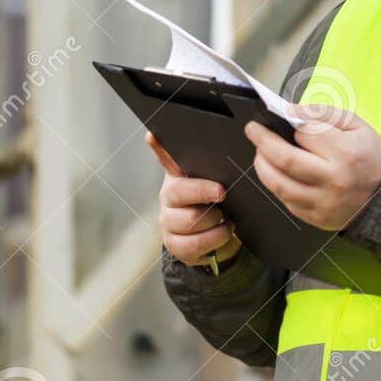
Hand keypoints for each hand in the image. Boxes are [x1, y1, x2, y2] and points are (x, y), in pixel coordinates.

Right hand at [149, 130, 241, 270]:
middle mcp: (168, 196)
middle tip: (223, 193)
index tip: (153, 136)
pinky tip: (224, 231)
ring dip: (214, 220)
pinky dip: (214, 238)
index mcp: (178, 176)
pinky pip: (192, 244)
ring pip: (188, 220)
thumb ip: (215, 166)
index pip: (165, 157)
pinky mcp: (173, 244)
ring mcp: (167, 221)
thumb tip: (218, 145)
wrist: (218, 238)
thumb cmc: (218, 205)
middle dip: (203, 192)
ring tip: (227, 218)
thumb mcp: (220, 183)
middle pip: (178, 191)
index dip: (159, 148)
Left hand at [244, 104, 380, 230]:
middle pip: (285, 160)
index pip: (305, 134)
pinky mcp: (316, 218)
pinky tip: (276, 173)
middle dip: (262, 142)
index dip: (292, 124)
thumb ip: (323, 113)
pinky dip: (276, 185)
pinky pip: (286, 201)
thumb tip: (291, 111)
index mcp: (346, 153)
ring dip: (262, 165)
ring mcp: (323, 203)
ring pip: (279, 184)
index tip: (283, 118)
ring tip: (260, 152)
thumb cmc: (369, 155)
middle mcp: (333, 180)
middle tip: (252, 130)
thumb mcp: (356, 125)